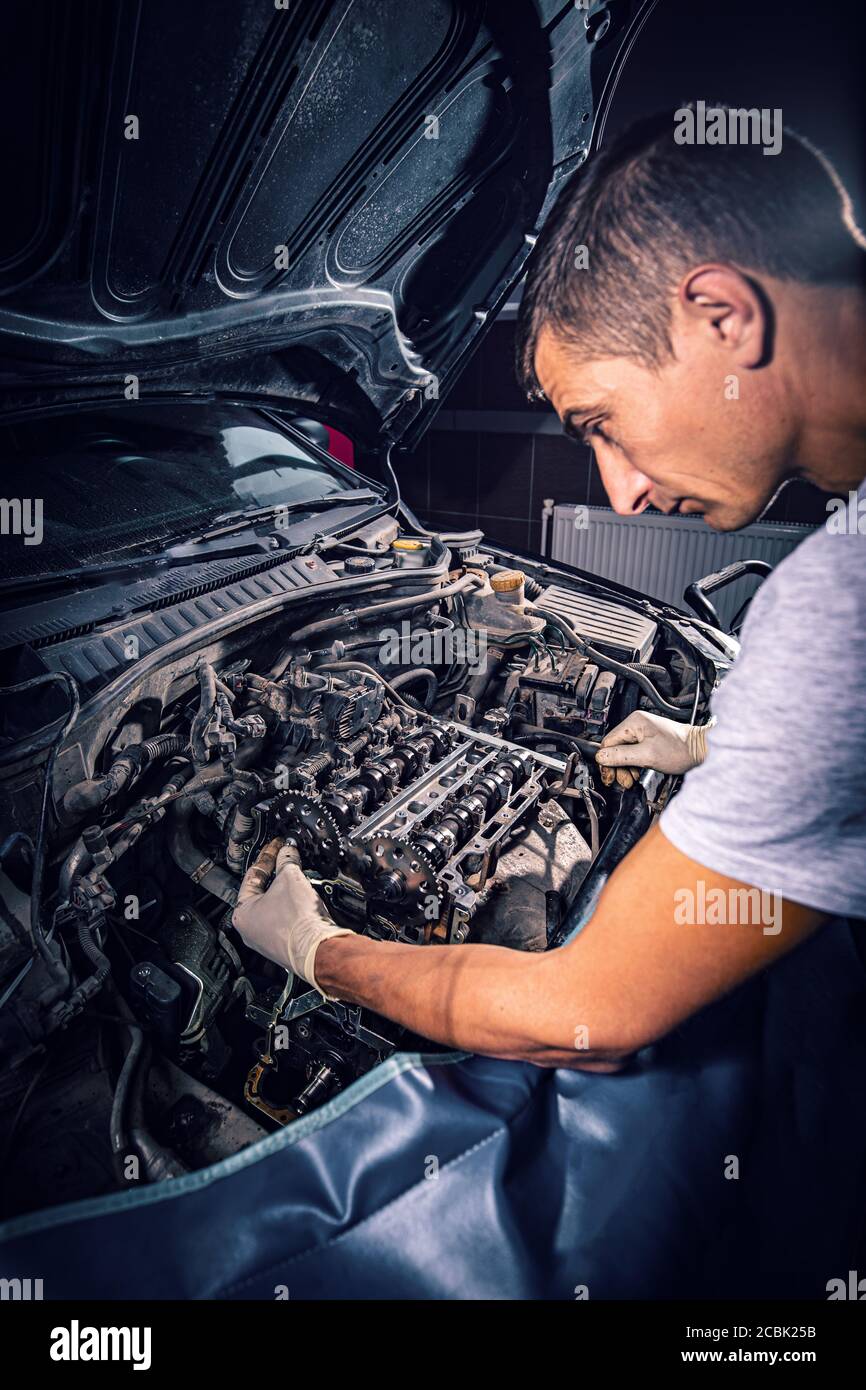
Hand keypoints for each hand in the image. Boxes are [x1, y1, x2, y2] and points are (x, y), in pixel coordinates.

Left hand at [232, 838, 352, 996]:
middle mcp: (251, 930)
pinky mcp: (286, 945)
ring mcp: (268, 940)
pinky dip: (294, 906)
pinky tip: (305, 899)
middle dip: (278, 873)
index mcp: (242, 913)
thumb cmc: (297, 922)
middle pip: (263, 891)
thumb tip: (288, 851)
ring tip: (299, 876)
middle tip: (287, 858)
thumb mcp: (291, 878)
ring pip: (276, 906)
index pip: (253, 875)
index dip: (268, 856)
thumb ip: (287, 860)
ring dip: (287, 890)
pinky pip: (287, 919)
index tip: (278, 847)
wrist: (319, 949)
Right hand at [595, 711, 712, 787]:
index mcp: (634, 722)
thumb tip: (601, 757)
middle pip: (615, 748)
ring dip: (626, 768)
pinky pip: (633, 752)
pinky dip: (633, 764)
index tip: (611, 776)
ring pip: (624, 752)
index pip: (609, 743)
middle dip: (618, 767)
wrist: (701, 751)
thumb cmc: (680, 750)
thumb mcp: (646, 755)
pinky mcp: (648, 740)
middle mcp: (637, 724)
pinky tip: (638, 772)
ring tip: (632, 779)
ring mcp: (643, 732)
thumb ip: (622, 756)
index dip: (608, 762)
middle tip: (624, 780)